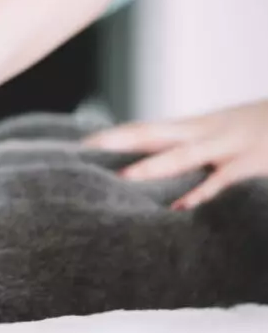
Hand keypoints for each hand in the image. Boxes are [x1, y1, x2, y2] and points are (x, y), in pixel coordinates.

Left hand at [83, 100, 267, 208]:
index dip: (114, 135)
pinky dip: (202, 192)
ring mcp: (229, 144)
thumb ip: (190, 144)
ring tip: (123, 177)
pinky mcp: (253, 162)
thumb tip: (156, 160)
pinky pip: (224, 179)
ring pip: (184, 155)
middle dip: (120, 142)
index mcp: (195, 125)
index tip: (82, 145)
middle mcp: (206, 131)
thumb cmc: (259, 126)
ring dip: (153, 166)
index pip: (146, 128)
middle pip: (155, 133)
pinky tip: (180, 207)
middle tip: (86, 153)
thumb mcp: (221, 129)